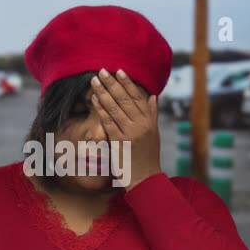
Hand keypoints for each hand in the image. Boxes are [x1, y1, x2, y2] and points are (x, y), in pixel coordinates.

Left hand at [90, 68, 161, 190]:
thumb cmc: (148, 157)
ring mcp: (131, 133)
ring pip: (115, 108)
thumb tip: (153, 96)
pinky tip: (95, 100)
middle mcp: (142, 125)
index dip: (128, 83)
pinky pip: (109, 122)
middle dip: (113, 84)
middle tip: (102, 71)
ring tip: (95, 81)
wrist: (146, 178)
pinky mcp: (120, 142)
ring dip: (104, 93)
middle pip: (125, 99)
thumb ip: (152, 115)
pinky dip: (101, 109)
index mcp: (150, 121)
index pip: (138, 97)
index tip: (119, 71)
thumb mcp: (154, 134)